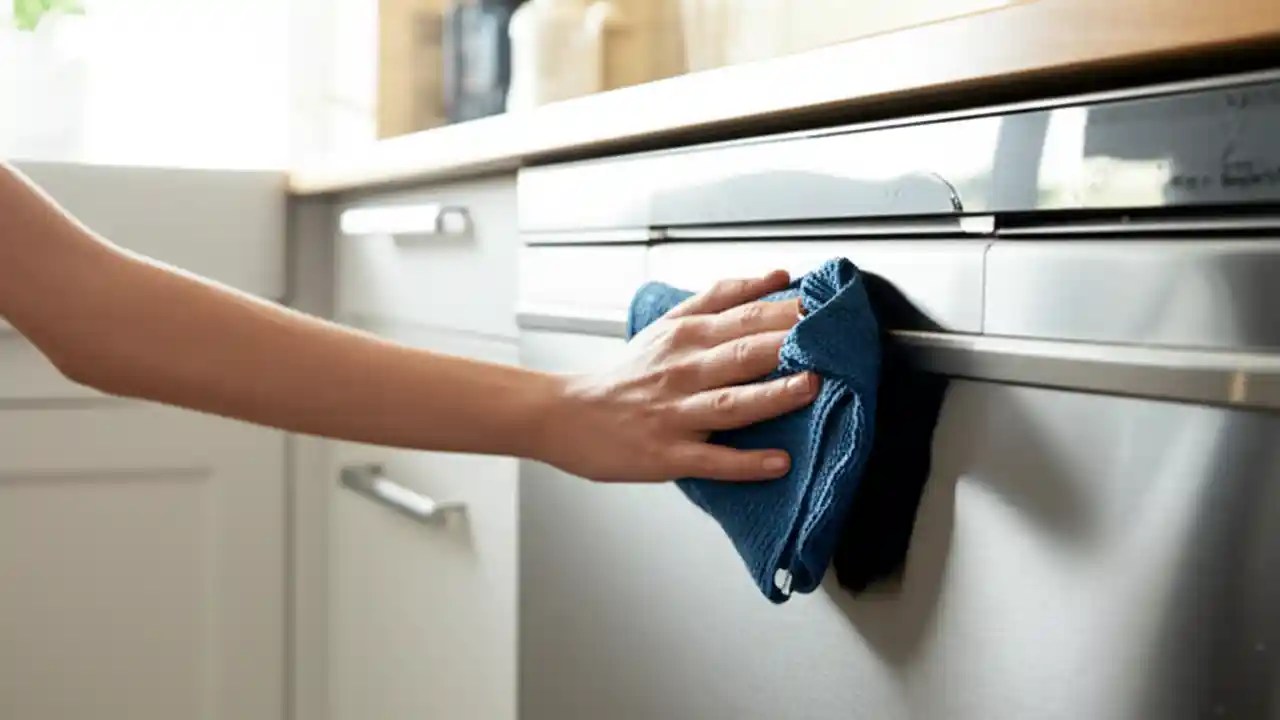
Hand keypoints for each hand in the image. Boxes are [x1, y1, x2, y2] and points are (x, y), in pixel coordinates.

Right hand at [539, 270, 816, 482]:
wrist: (567, 415)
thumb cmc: (627, 374)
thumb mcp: (668, 324)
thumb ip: (721, 297)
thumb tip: (776, 276)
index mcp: (686, 337)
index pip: (745, 316)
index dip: (788, 310)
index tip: (827, 305)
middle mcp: (683, 371)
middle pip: (742, 353)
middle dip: (788, 344)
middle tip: (831, 339)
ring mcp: (675, 414)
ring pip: (731, 404)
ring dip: (773, 395)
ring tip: (811, 386)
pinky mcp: (668, 454)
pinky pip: (712, 461)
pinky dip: (746, 463)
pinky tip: (778, 462)